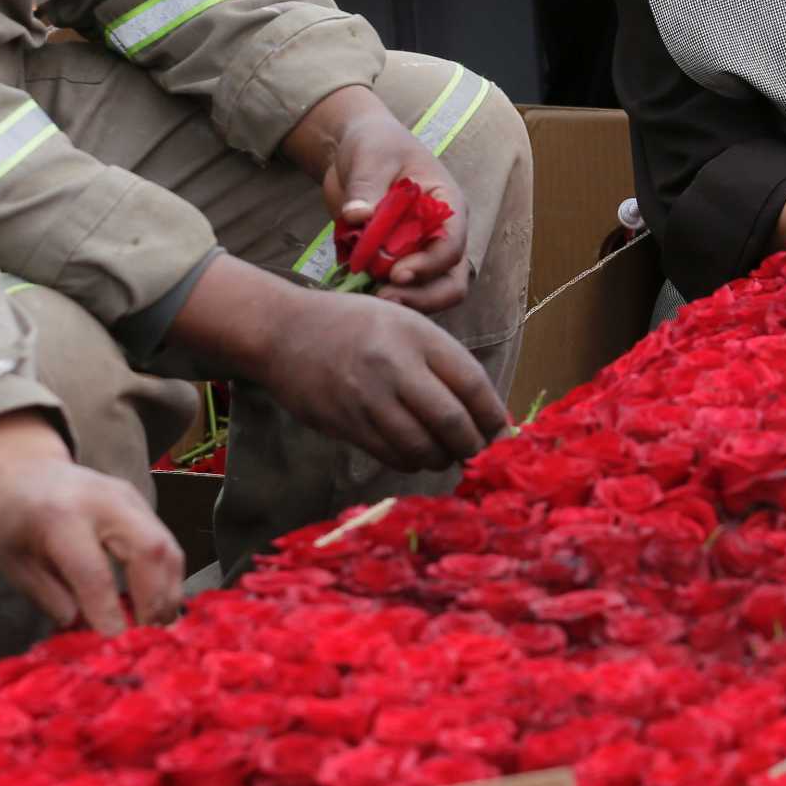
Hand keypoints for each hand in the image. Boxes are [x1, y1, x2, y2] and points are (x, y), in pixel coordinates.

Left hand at [0, 414, 183, 636]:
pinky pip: (166, 542)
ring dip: (168, 592)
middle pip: (149, 551)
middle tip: (147, 638)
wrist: (25, 470)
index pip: (94, 574)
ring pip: (167, 547)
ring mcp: (129, 498)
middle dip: (155, 601)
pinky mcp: (141, 502)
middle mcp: (103, 502)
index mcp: (60, 518)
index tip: (115, 647)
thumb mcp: (16, 564)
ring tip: (157, 626)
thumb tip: (88, 631)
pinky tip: (157, 603)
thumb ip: (53, 598)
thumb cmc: (14, 521)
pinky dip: (167, 578)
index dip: (108, 614)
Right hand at [233, 272, 509, 470]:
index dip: (494, 415)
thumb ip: (441, 361)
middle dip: (473, 445)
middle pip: (451, 422)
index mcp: (415, 335)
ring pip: (422, 447)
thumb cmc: (353, 325)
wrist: (283, 331)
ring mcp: (367, 398)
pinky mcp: (346, 424)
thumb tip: (483, 412)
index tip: (503, 432)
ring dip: (443, 458)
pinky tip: (418, 454)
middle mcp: (393, 366)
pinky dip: (413, 462)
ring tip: (448, 454)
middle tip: (479, 451)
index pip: (471, 383)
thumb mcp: (403, 323)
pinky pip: (392, 456)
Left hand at [290, 85, 470, 312]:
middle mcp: (440, 236)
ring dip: (400, 303)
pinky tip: (352, 293)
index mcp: (447, 207)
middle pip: (449, 283)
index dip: (428, 265)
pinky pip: (394, 293)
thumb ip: (366, 186)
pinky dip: (376, 298)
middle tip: (382, 299)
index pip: (451, 246)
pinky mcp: (393, 264)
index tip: (395, 273)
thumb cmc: (375, 144)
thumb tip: (357, 215)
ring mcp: (418, 254)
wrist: (355, 152)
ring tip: (365, 300)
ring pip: (426, 295)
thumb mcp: (371, 156)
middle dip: (420, 297)